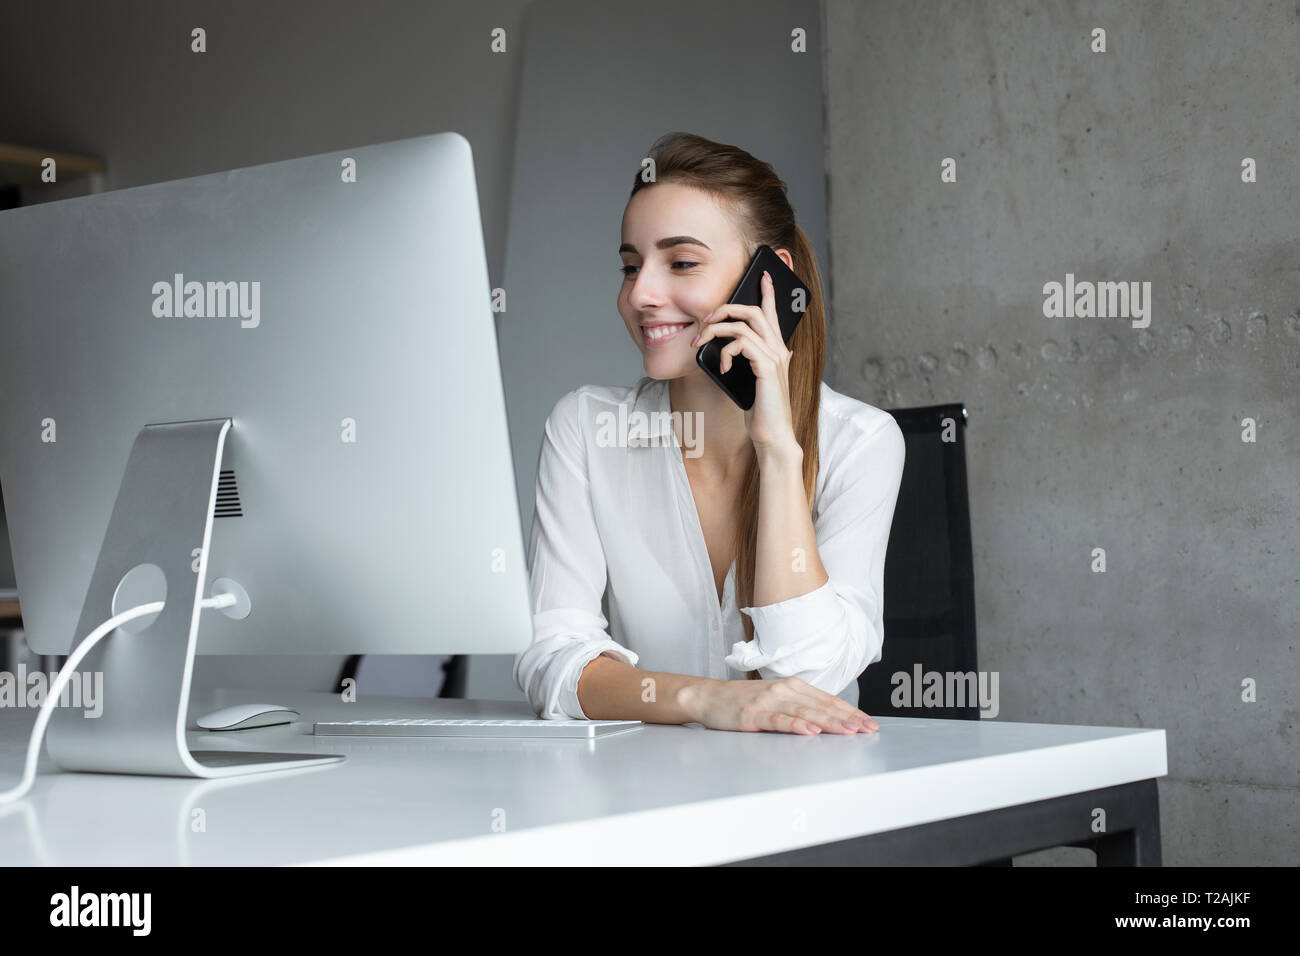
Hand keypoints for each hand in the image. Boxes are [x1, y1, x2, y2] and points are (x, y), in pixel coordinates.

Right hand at [678, 676, 879, 734]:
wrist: (708, 696)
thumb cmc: (743, 700)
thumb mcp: (776, 698)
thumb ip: (800, 704)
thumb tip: (830, 717)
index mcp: (792, 686)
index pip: (828, 699)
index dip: (850, 711)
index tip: (868, 722)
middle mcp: (784, 690)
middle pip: (821, 705)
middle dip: (847, 718)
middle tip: (867, 729)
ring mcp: (768, 702)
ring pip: (805, 712)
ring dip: (829, 722)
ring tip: (848, 730)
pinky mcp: (753, 715)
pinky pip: (779, 720)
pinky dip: (796, 725)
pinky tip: (810, 731)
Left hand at [690, 270, 798, 454]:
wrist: (772, 435)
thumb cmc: (760, 410)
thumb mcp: (751, 380)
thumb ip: (750, 361)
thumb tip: (734, 347)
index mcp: (777, 349)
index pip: (773, 312)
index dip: (768, 291)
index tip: (761, 274)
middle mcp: (780, 349)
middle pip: (755, 310)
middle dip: (726, 307)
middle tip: (706, 317)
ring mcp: (775, 357)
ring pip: (743, 323)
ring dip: (716, 329)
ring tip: (700, 342)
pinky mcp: (767, 367)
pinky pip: (742, 343)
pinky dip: (726, 351)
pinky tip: (721, 366)